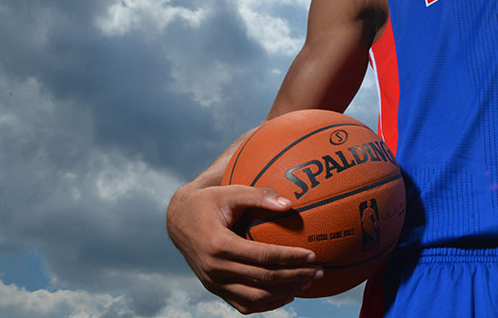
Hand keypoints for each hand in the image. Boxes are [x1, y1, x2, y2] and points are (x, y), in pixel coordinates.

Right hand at [167, 183, 323, 313]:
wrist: (178, 221)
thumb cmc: (209, 202)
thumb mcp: (231, 192)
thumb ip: (259, 196)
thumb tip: (290, 204)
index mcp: (219, 245)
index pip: (263, 257)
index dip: (290, 258)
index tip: (313, 255)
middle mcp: (215, 268)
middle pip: (263, 280)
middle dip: (295, 277)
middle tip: (319, 272)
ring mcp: (213, 282)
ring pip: (255, 298)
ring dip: (284, 293)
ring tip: (307, 283)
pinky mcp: (214, 289)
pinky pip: (244, 305)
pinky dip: (267, 304)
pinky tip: (287, 294)